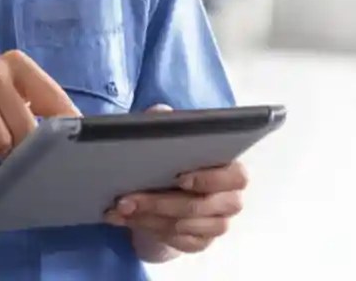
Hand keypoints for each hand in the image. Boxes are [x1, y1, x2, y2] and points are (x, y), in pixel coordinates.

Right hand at [0, 50, 80, 161]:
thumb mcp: (10, 100)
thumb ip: (40, 111)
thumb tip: (75, 134)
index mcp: (18, 64)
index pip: (55, 101)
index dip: (66, 130)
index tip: (74, 150)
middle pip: (27, 129)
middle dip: (18, 146)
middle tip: (4, 140)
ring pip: (0, 141)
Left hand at [104, 105, 247, 259]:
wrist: (167, 194)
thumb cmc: (173, 162)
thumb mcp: (167, 137)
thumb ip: (166, 121)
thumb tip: (162, 112)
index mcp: (231, 171)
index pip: (236, 177)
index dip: (209, 178)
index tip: (179, 177)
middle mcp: (230, 200)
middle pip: (200, 206)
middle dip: (159, 203)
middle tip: (126, 199)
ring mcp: (216, 225)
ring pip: (183, 226)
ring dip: (147, 218)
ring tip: (119, 208)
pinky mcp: (199, 242)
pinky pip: (175, 241)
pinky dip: (146, 230)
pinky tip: (124, 220)